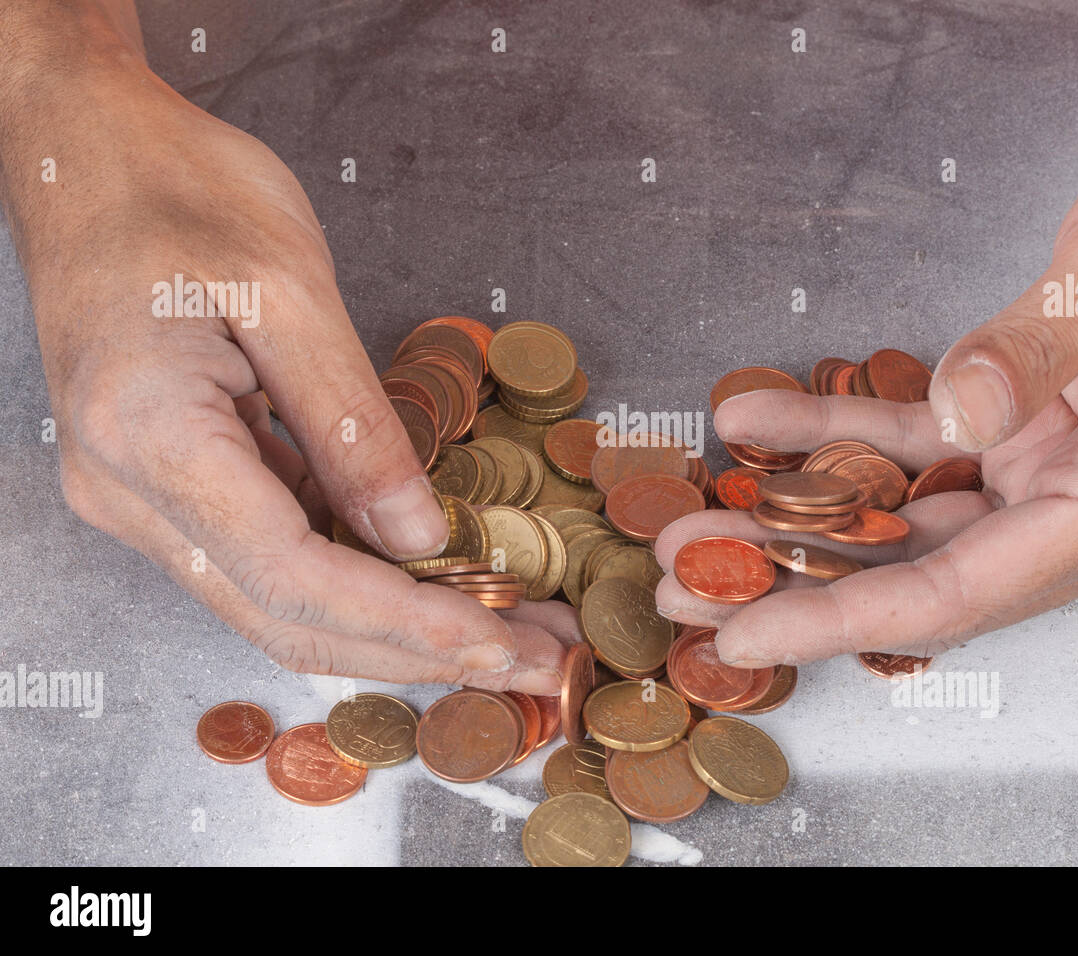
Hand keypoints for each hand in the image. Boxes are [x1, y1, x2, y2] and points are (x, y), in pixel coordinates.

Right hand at [2, 14, 572, 690]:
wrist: (82, 151)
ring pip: (279, 603)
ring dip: (395, 626)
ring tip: (504, 627)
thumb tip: (416, 535)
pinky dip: (355, 581)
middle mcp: (129, 493)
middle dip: (420, 649)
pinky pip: (266, 557)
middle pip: (288, 619)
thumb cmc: (178, 190)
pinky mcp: (166, 483)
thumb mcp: (287, 290)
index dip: (413, 623)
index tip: (507, 644)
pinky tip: (432, 580)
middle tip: (533, 660)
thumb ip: (353, 424)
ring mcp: (138, 497)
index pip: (299, 578)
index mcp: (152, 439)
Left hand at [655, 67, 1077, 666]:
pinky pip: (911, 441)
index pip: (965, 593)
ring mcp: (1047, 471)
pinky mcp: (1019, 424)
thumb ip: (1041, 349)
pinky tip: (761, 422)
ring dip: (800, 521)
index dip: (845, 618)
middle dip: (795, 584)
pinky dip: (836, 433)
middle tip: (683, 590)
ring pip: (905, 519)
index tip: (747, 630)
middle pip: (919, 576)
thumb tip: (963, 415)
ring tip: (697, 527)